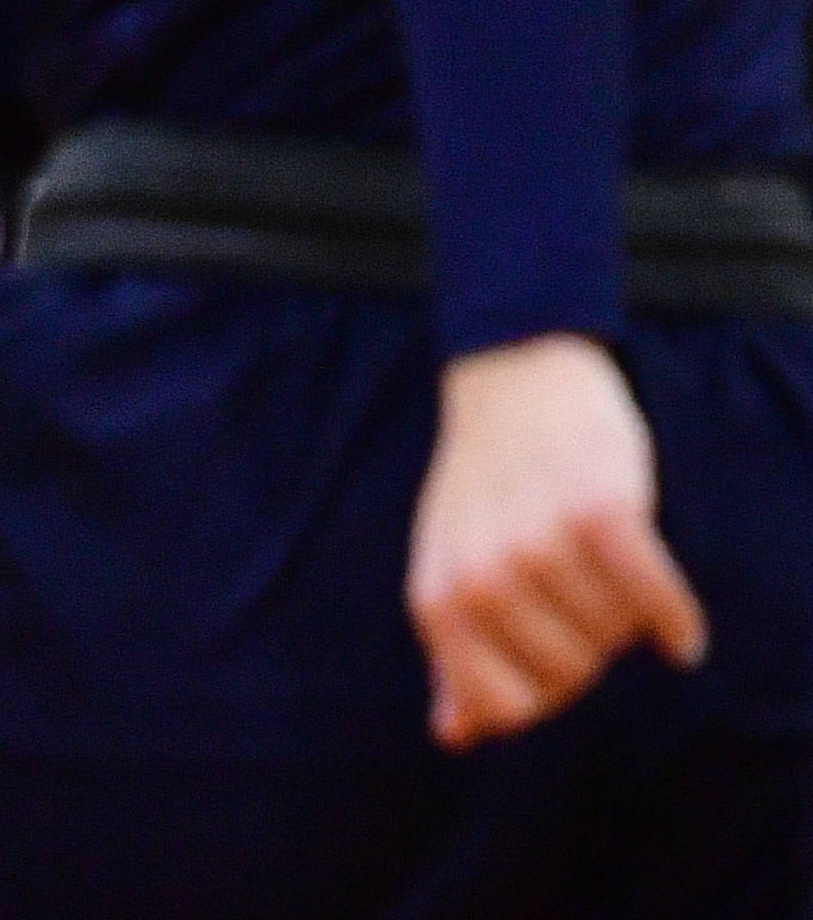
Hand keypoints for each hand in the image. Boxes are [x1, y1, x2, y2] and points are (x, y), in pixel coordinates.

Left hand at [408, 332, 706, 747]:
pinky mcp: (601, 511)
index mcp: (437, 599)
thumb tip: (455, 736)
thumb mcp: (449, 568)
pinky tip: (681, 631)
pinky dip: (676, 619)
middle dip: (589, 649)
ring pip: (616, 636)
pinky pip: (656, 597)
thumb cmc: (484, 491)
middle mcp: (481, 577)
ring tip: (602, 571)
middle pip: (571, 675)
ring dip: (626, 618)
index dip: (544, 696)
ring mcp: (539, 545)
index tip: (557, 662)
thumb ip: (455, 654)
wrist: (514, 383)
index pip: (504, 708)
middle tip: (579, 596)